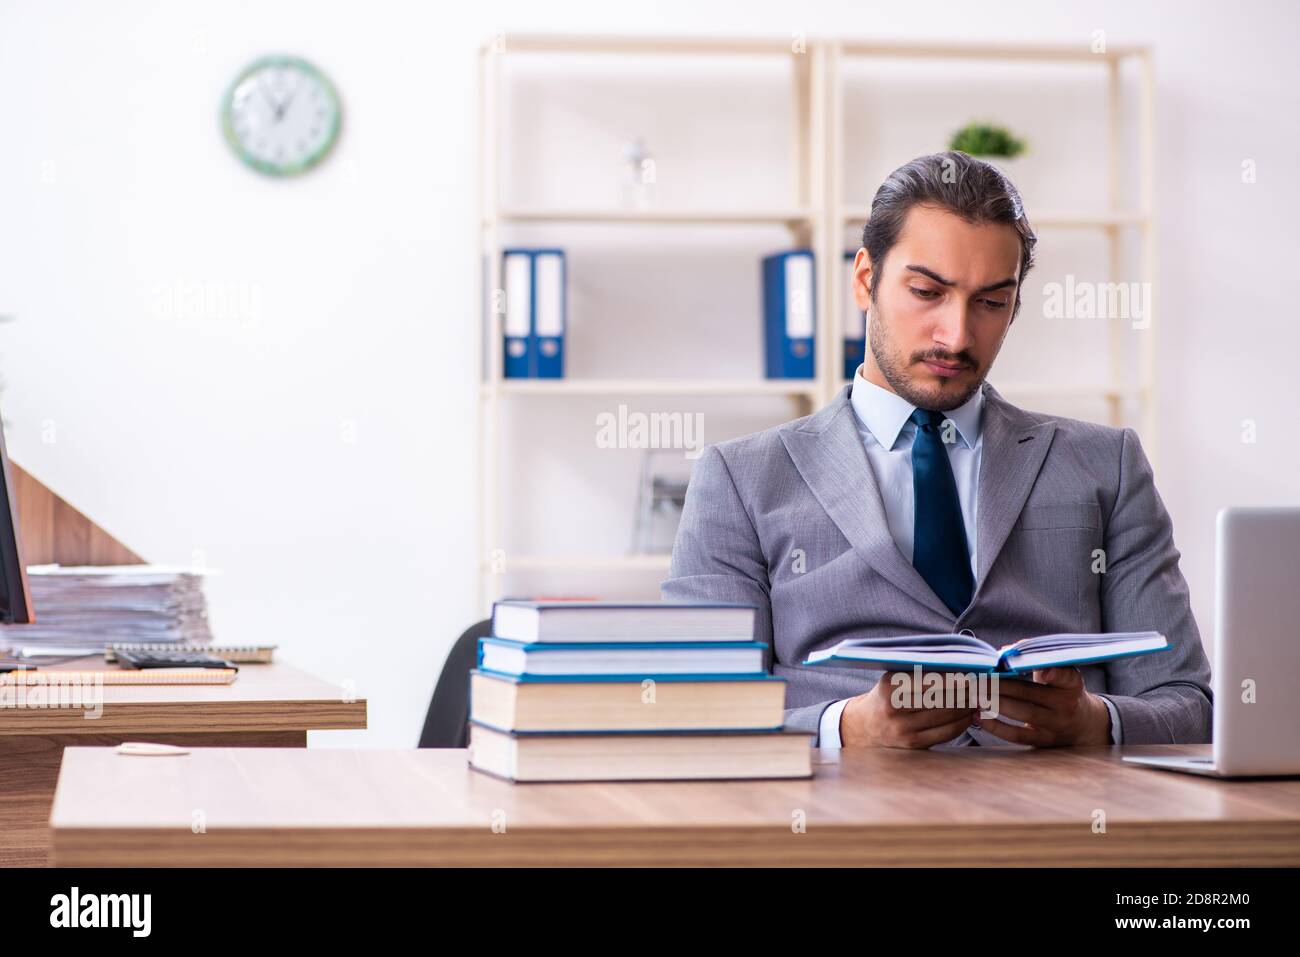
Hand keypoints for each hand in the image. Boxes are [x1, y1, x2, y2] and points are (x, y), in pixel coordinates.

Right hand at [839, 671, 977, 748]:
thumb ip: (918, 672)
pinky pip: (944, 734)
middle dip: (964, 692)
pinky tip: (969, 715)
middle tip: (981, 686)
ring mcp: (903, 729)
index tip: (972, 674)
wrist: (865, 726)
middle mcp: (894, 708)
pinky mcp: (912, 745)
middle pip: (939, 698)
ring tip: (978, 698)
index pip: (928, 680)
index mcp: (890, 686)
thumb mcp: (892, 679)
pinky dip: (961, 724)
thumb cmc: (886, 696)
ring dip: (965, 707)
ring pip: (945, 716)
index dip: (953, 678)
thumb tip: (957, 667)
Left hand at [977, 667, 1111, 746]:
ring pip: (1024, 714)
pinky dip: (996, 727)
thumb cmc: (1059, 689)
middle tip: (977, 679)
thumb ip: (1036, 659)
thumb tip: (1004, 652)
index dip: (1053, 672)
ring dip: (996, 704)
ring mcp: (1055, 725)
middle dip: (1000, 686)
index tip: (1039, 667)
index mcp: (1071, 684)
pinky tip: (979, 717)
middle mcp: (1066, 704)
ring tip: (975, 695)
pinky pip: (1018, 736)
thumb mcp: (1058, 673)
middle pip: (1031, 693)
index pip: (1065, 676)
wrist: (1082, 723)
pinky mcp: (1043, 740)